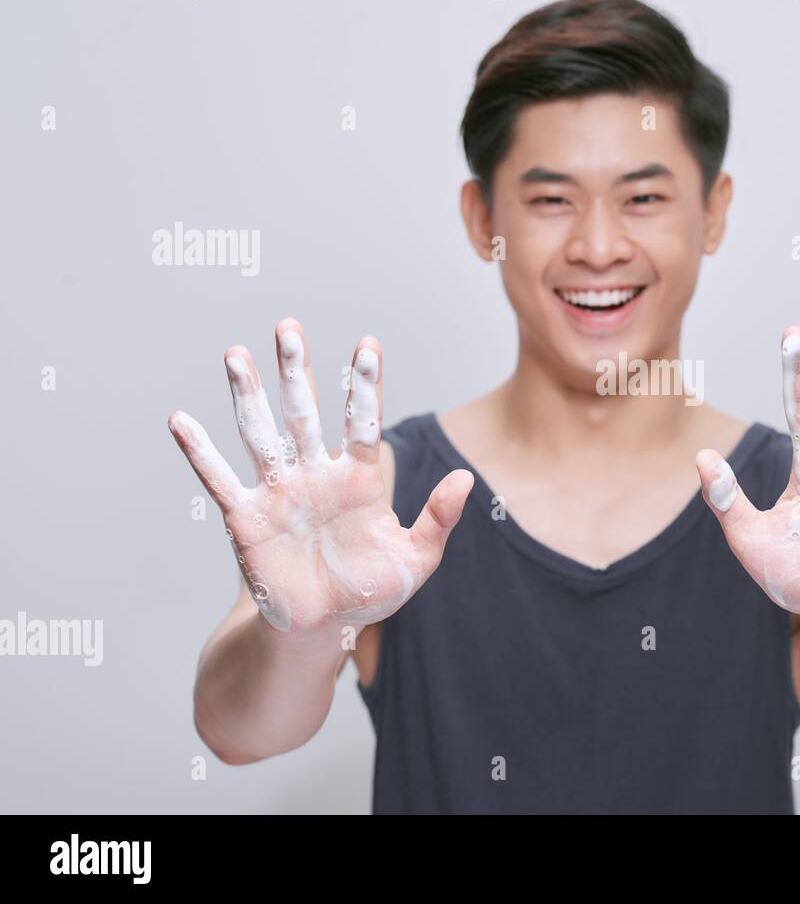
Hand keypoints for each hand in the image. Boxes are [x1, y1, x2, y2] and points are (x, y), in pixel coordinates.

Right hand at [167, 318, 472, 633]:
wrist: (325, 628)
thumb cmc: (371, 590)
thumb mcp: (416, 559)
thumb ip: (439, 519)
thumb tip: (465, 478)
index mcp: (359, 479)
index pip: (362, 422)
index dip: (364, 385)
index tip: (368, 344)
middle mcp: (316, 475)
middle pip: (305, 413)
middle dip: (296, 371)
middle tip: (288, 326)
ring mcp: (280, 492)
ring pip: (260, 433)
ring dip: (248, 395)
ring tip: (235, 353)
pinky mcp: (246, 517)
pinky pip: (219, 480)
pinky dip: (199, 452)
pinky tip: (179, 419)